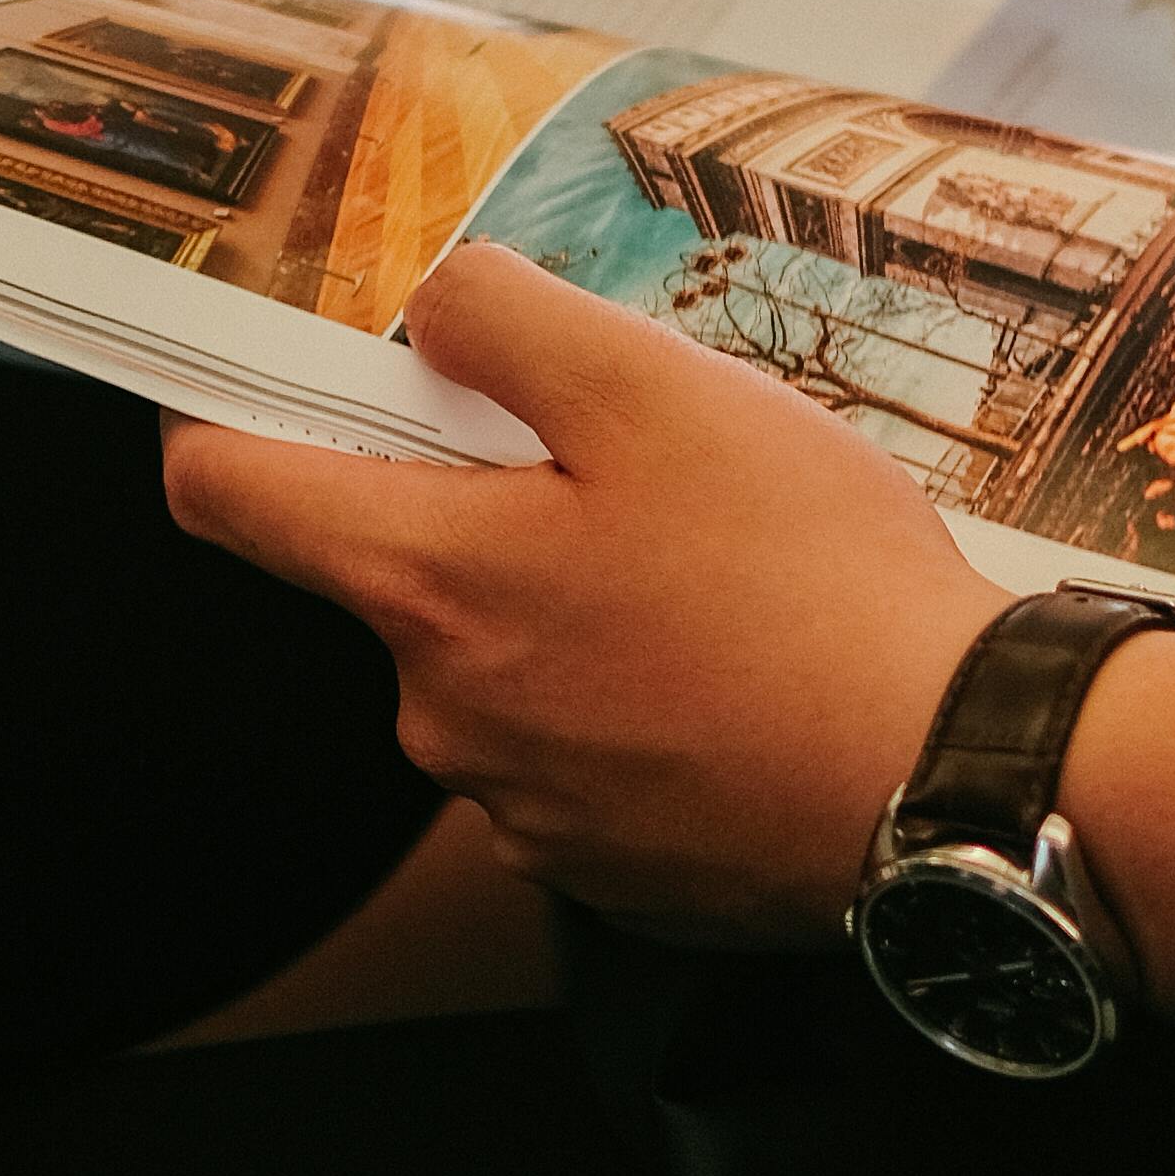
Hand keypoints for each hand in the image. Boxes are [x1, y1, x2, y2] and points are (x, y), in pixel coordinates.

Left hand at [161, 249, 994, 934]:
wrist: (950, 779)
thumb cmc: (808, 585)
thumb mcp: (661, 390)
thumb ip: (509, 322)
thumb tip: (429, 306)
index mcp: (429, 584)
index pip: (227, 493)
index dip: (224, 416)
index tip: (276, 377)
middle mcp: (442, 715)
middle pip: (396, 573)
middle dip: (483, 509)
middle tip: (628, 473)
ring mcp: (522, 807)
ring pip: (501, 665)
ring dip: (571, 609)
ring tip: (714, 577)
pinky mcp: (607, 869)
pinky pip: (581, 752)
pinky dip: (636, 702)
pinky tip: (740, 671)